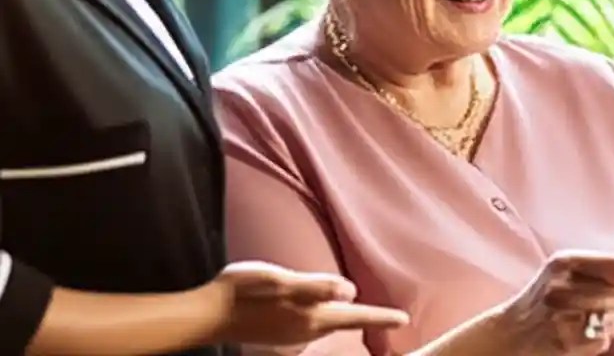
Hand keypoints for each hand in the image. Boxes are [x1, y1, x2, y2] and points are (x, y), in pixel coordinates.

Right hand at [204, 261, 409, 346]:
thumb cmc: (245, 292)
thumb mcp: (282, 281)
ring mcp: (291, 334)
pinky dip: (324, 319)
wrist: (208, 315)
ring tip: (361, 314)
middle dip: (367, 319)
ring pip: (327, 325)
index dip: (380, 316)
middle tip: (390, 317)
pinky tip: (319, 313)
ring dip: (346, 320)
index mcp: (312, 316)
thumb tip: (350, 292)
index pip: (355, 316)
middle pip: (345, 322)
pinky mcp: (278, 331)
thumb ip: (317, 286)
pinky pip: (311, 324)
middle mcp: (306, 330)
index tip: (404, 319)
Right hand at [495, 249, 613, 354]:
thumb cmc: (547, 300)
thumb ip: (604, 268)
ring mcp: (562, 316)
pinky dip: (599, 341)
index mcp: (567, 261)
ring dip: (612, 324)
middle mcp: (563, 285)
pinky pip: (604, 341)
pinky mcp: (564, 342)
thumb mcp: (569, 273)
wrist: (510, 334)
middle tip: (602, 305)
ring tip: (588, 321)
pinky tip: (580, 336)